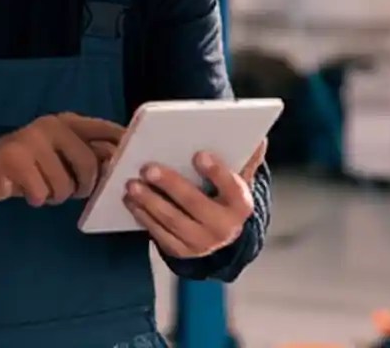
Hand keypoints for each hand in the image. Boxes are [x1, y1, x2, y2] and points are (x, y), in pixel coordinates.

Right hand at [0, 113, 123, 243]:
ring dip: (55, 196)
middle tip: (70, 191)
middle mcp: (50, 125)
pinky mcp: (14, 159)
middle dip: (83, 186)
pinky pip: (41, 193)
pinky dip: (35, 199)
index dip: (122, 147)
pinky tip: (24, 190)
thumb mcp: (60, 157)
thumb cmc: (27, 168)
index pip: (105, 130)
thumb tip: (119, 165)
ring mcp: (31, 140)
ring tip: (40, 187)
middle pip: (90, 164)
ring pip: (65, 185)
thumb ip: (86, 156)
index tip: (128, 164)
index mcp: (66, 122)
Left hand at [122, 139, 266, 258]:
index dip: (216, 172)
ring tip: (132, 184)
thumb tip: (259, 137)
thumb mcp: (237, 180)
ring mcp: (202, 243)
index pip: (232, 187)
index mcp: (241, 205)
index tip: (198, 154)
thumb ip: (245, 159)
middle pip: (195, 204)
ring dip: (149, 201)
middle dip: (170, 185)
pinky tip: (131, 201)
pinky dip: (143, 216)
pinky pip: (159, 234)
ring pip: (173, 221)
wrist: (221, 235)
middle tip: (148, 168)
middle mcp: (224, 228)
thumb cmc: (225, 197)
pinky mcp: (182, 252)